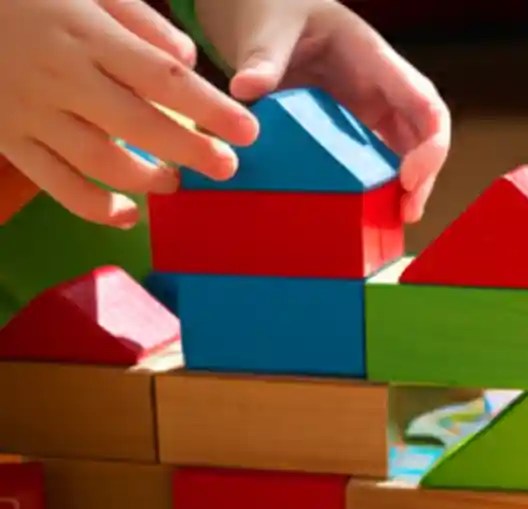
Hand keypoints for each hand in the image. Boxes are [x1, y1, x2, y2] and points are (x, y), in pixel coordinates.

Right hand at [0, 0, 258, 227]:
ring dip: (148, 179)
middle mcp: (62, 77)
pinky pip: (57, 185)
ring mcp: (32, 113)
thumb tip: (189, 61)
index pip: (163, 78)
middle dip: (191, 150)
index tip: (248, 130)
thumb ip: (140, 21)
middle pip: (140, 125)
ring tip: (176, 180)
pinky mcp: (8, 140)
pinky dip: (97, 208)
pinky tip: (129, 213)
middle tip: (228, 167)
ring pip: (100, 161)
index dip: (210, 108)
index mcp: (87, 34)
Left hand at [197, 0, 450, 222]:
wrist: (262, 13)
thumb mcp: (268, 27)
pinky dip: (373, 188)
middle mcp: (381, 88)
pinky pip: (371, 160)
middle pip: (423, 136)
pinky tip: (362, 214)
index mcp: (375, 59)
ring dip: (403, 188)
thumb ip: (262, 57)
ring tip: (392, 222)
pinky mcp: (347, 128)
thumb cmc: (274, 9)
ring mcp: (367, 110)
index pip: (424, 103)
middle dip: (423, 176)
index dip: (430, 144)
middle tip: (407, 213)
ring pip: (403, 152)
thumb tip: (247, 89)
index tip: (410, 177)